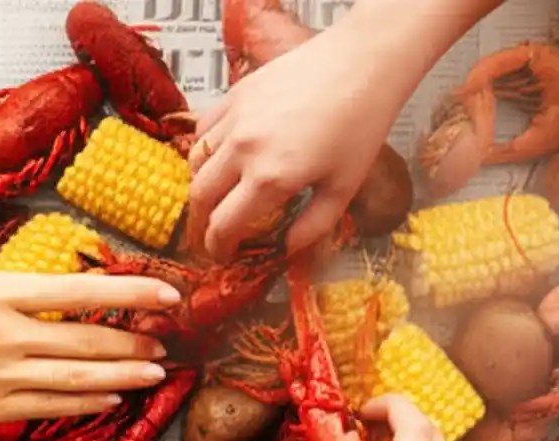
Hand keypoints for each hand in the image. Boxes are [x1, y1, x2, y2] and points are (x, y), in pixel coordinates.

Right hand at [0, 269, 180, 437]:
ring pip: (81, 376)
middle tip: (167, 338)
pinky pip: (53, 404)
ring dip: (125, 374)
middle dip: (135, 339)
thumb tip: (30, 295)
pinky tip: (112, 397)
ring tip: (156, 371)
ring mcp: (2, 377)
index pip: (80, 291)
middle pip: (89, 338)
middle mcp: (6, 335)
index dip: (131, 294)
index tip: (167, 293)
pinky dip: (88, 400)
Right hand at [184, 19, 398, 261]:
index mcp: (271, 179)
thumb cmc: (360, 127)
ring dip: (201, 186)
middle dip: (199, 224)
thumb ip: (311, 227)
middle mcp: (244, 150)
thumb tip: (284, 250)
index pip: (223, 226)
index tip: (221, 256)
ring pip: (196, 163)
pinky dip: (204, 149)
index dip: (217, 248)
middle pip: (199, 197)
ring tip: (215, 197)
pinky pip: (203, 130)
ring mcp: (235, 119)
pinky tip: (221, 156)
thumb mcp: (343, 189)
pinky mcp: (235, 95)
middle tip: (209, 234)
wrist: (362, 65)